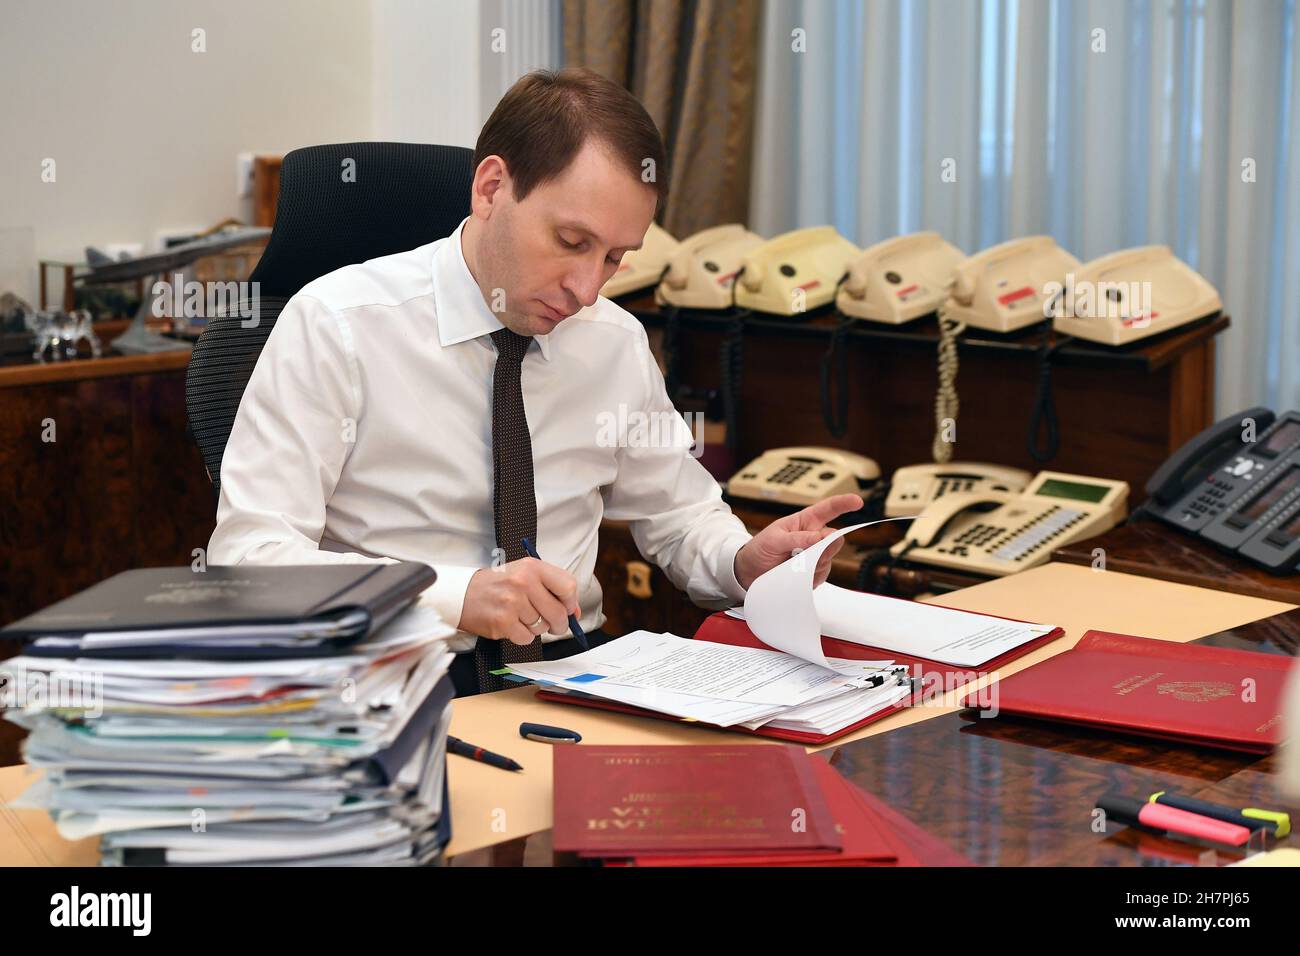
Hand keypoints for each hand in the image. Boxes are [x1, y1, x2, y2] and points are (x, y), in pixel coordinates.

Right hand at [458, 558, 578, 644]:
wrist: (462, 593)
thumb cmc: (497, 584)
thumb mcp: (525, 574)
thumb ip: (551, 589)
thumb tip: (574, 612)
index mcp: (532, 567)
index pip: (568, 586)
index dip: (571, 603)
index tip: (568, 609)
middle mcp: (523, 582)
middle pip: (558, 613)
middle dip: (559, 624)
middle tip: (553, 625)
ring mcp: (512, 603)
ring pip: (542, 627)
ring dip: (536, 628)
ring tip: (521, 617)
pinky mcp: (502, 622)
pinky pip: (527, 638)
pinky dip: (522, 636)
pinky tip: (512, 625)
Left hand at [733, 493, 863, 590]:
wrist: (747, 573)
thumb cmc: (759, 549)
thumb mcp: (773, 540)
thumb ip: (797, 538)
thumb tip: (821, 537)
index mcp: (804, 522)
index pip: (827, 509)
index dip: (843, 503)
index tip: (857, 501)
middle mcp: (812, 538)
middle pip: (833, 540)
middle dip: (827, 547)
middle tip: (813, 553)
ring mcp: (813, 557)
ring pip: (828, 560)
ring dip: (814, 564)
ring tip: (791, 565)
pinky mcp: (811, 574)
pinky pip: (820, 576)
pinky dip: (810, 577)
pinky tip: (795, 576)